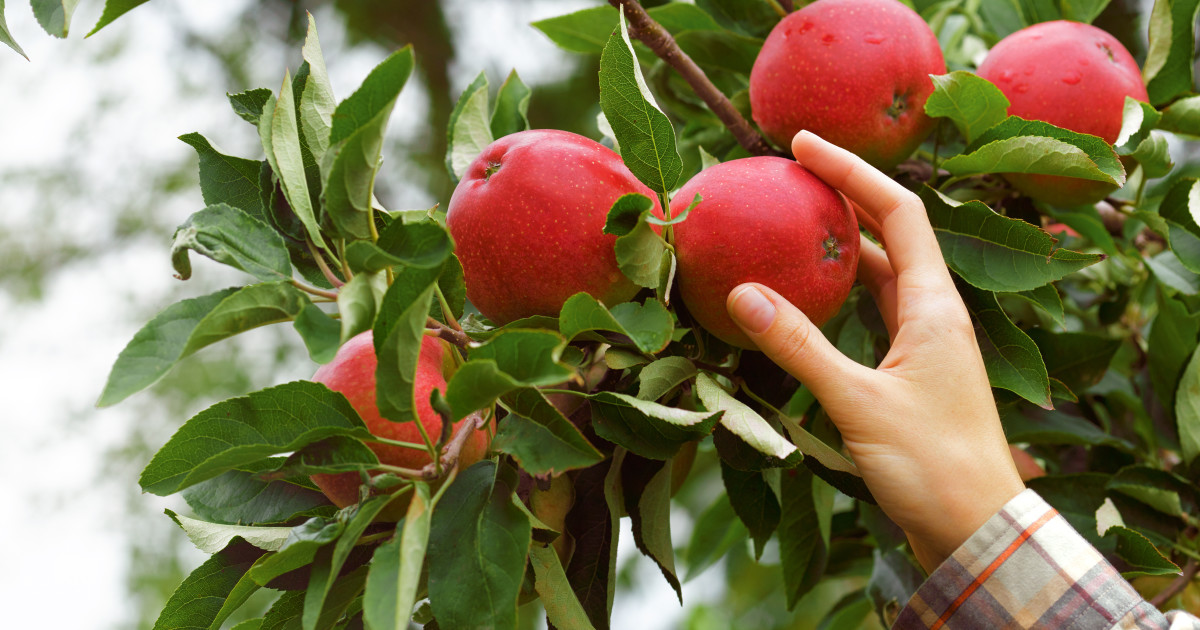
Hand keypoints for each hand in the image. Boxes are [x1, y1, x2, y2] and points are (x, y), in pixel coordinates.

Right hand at [726, 130, 1024, 571]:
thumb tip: (743, 294)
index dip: (852, 171)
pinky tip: (809, 301)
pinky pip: (872, 316)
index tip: (804, 144)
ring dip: (841, 249)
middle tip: (790, 179)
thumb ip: (801, 347)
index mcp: (934, 306)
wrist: (977, 531)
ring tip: (792, 227)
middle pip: (890, 236)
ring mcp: (924, 346)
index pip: (898, 211)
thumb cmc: (933, 465)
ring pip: (880, 278)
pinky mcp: (911, 376)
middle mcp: (934, 315)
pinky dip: (841, 298)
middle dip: (843, 201)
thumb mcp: (858, 403)